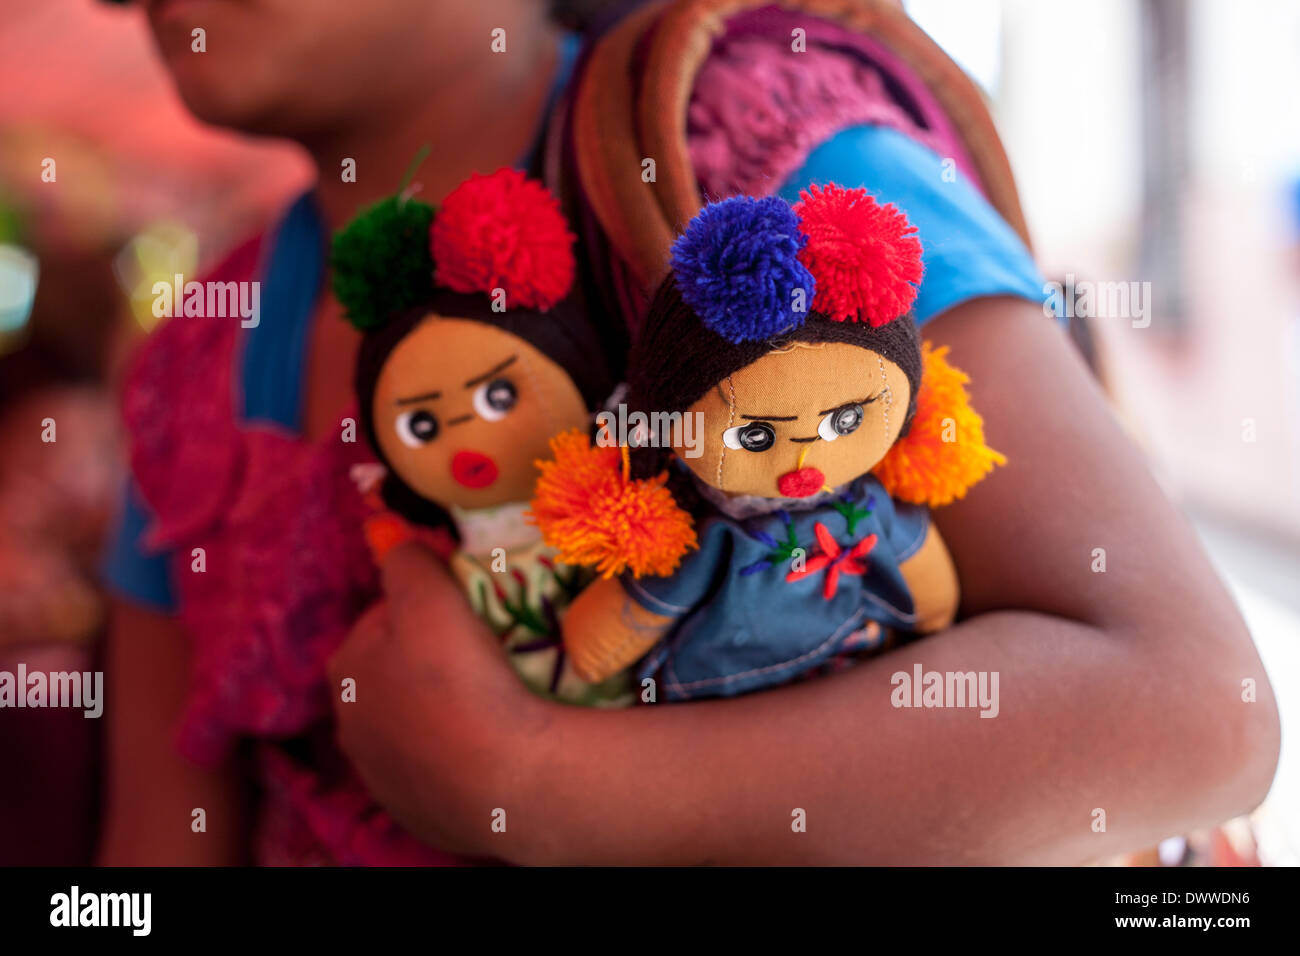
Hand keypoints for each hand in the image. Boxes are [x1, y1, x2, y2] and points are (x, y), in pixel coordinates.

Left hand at [328, 542, 551, 858]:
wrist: (500, 779)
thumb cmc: (458, 677)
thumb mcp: (429, 593)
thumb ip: (406, 559)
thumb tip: (398, 545)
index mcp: (344, 667)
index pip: (384, 618)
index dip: (427, 611)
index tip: (466, 618)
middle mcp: (349, 722)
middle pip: (395, 671)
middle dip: (428, 663)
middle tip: (480, 661)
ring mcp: (380, 771)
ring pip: (412, 721)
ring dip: (440, 709)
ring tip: (487, 706)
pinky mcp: (413, 807)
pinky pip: (434, 765)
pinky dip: (454, 752)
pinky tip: (485, 746)